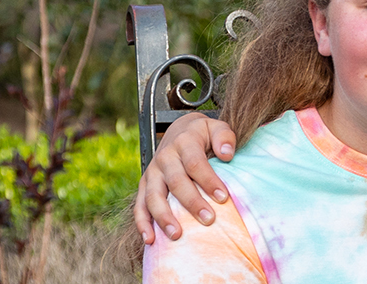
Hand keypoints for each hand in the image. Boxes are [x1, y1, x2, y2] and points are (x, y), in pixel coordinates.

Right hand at [133, 112, 239, 243]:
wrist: (180, 130)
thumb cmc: (204, 134)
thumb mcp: (217, 127)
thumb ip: (225, 137)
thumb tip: (227, 154)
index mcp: (184, 143)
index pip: (195, 163)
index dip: (208, 181)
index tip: (223, 198)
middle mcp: (165, 158)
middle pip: (176, 182)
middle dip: (192, 202)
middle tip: (208, 219)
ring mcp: (152, 172)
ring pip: (153, 196)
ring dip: (164, 217)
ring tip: (176, 235)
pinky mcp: (144, 185)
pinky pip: (139, 205)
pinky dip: (142, 223)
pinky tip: (149, 240)